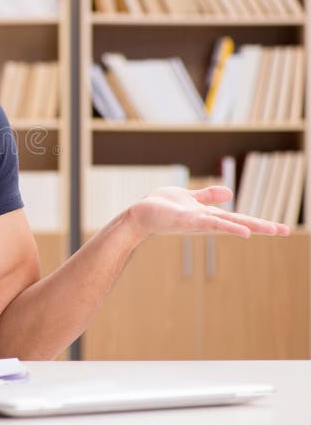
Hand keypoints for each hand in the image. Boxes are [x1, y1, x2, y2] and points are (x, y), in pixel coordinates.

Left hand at [126, 186, 290, 241]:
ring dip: (240, 227)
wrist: (139, 213)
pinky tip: (227, 227)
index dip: (259, 223)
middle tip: (285, 231)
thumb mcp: (190, 197)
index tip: (283, 229)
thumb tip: (230, 193)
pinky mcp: (181, 218)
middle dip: (260, 227)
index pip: (238, 219)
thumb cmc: (162, 207)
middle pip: (236, 223)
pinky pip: (201, 221)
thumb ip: (208, 196)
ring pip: (222, 223)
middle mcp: (204, 220)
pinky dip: (216, 224)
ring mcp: (194, 220)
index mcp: (208, 215)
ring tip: (262, 231)